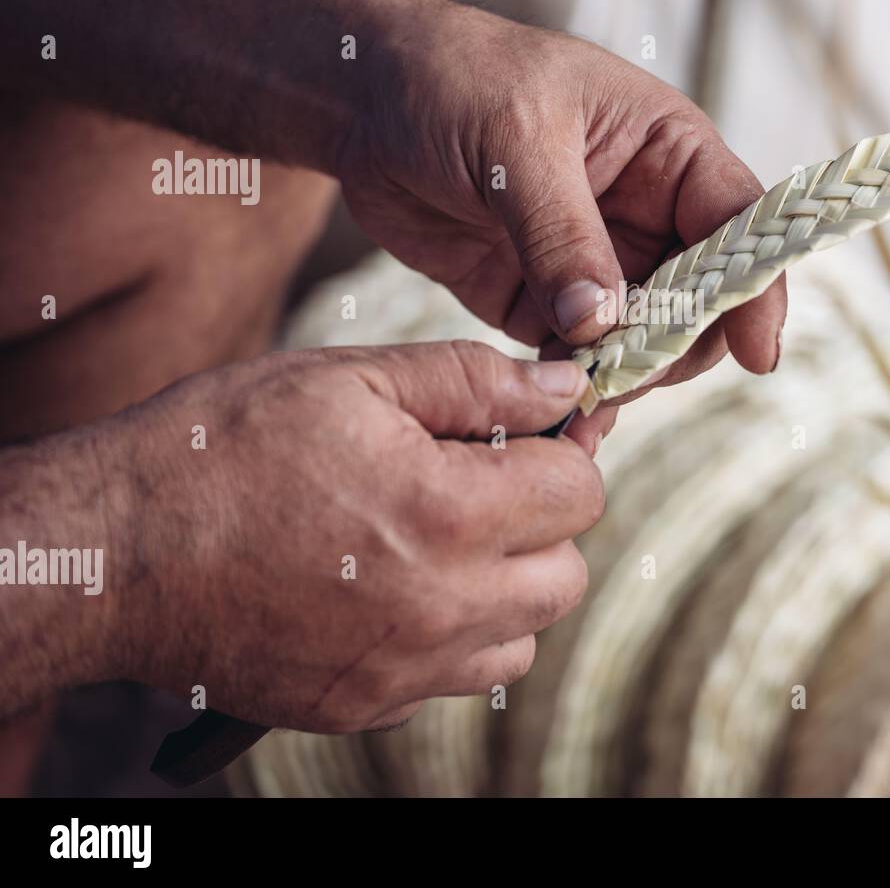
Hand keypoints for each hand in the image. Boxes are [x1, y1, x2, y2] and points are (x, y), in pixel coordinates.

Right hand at [98, 341, 600, 732]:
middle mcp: (441, 606)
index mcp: (448, 512)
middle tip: (481, 485)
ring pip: (521, 638)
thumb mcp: (350, 379)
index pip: (579, 490)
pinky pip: (454, 679)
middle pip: (566, 575)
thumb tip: (563, 389)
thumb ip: (471, 380)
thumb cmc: (225, 449)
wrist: (115, 554)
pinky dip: (450, 637)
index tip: (522, 437)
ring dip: (506, 587)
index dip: (559, 450)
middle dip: (541, 522)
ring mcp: (403, 669)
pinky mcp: (364, 707)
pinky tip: (394, 589)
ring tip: (440, 540)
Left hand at [340, 0, 786, 426]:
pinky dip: (576, 384)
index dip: (756, 288)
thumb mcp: (516, 141)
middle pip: (702, 297)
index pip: (741, 223)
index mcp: (666, 149)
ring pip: (645, 339)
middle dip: (683, 343)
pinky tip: (557, 402)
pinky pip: (579, 357)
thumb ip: (562, 233)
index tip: (757, 353)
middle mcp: (644, 210)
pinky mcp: (542, 300)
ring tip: (589, 392)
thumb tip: (602, 323)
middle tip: (635, 373)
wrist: (361, 98)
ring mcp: (595, 261)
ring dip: (628, 373)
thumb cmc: (452, 79)